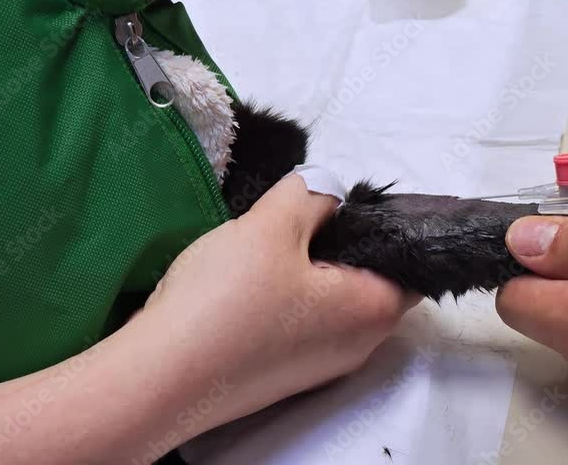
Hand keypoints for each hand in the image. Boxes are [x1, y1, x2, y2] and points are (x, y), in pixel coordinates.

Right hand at [130, 175, 418, 436]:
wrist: (157, 378)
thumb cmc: (226, 301)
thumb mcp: (272, 226)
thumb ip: (311, 195)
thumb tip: (330, 189)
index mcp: (374, 310)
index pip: (411, 262)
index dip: (387, 225)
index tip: (352, 199)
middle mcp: (358, 344)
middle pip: (368, 278)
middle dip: (340, 242)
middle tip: (303, 210)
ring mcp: (319, 364)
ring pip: (329, 299)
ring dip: (307, 267)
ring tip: (271, 238)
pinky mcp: (282, 373)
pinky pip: (299, 321)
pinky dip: (285, 295)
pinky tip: (250, 277)